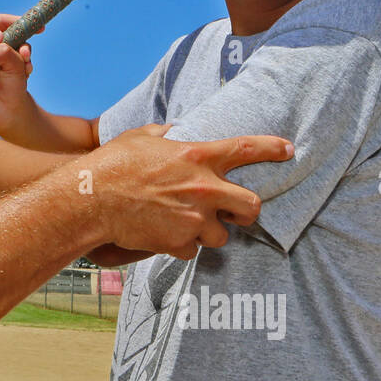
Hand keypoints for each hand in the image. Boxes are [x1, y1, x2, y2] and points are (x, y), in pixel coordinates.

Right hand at [81, 127, 292, 259]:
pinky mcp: (179, 242)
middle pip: (251, 207)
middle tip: (232, 213)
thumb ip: (164, 134)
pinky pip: (191, 250)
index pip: (246, 148)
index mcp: (197, 156)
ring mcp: (194, 219)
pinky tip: (162, 234)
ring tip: (182, 224)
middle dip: (245, 213)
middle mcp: (203, 188)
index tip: (289, 150)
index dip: (272, 149)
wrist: (90, 200)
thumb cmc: (113, 164)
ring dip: (206, 232)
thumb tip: (172, 131)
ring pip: (220, 236)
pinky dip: (181, 246)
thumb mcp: (141, 138)